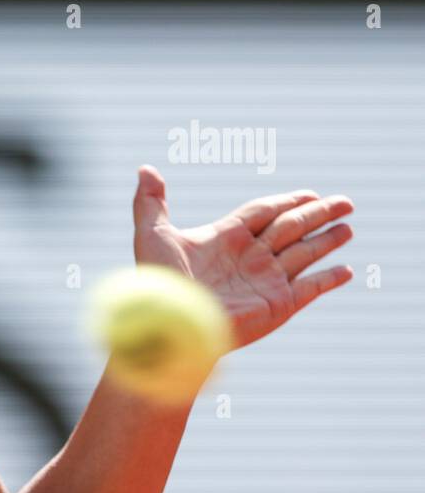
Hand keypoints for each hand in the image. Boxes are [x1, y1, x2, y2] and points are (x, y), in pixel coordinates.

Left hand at [131, 165, 354, 352]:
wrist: (171, 323)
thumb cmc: (159, 281)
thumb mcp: (152, 234)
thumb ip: (150, 202)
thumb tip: (145, 169)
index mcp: (225, 237)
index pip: (264, 212)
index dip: (287, 201)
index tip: (310, 193)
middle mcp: (249, 257)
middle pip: (291, 228)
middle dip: (318, 214)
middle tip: (345, 202)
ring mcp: (265, 281)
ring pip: (305, 254)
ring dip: (327, 241)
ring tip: (348, 227)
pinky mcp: (278, 304)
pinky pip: (311, 288)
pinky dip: (329, 279)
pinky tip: (346, 270)